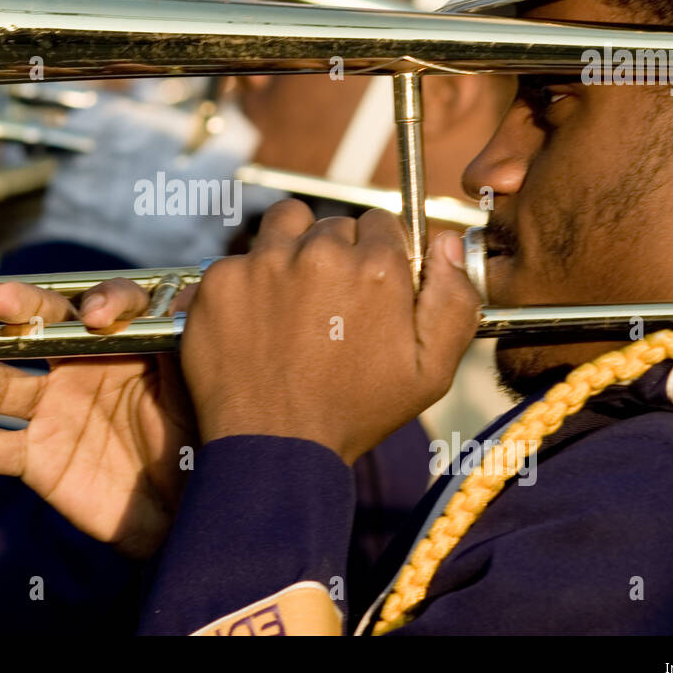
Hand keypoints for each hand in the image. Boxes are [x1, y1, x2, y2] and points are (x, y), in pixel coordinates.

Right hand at [0, 278, 195, 558]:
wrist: (194, 515)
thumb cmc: (204, 440)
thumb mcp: (201, 384)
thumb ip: (186, 338)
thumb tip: (186, 292)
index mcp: (125, 341)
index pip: (104, 304)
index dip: (101, 303)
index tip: (98, 319)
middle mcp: (82, 366)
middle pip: (42, 328)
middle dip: (20, 313)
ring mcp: (54, 411)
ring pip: (0, 386)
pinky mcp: (37, 458)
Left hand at [180, 200, 479, 464]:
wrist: (274, 448)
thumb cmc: (355, 413)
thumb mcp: (430, 372)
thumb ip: (453, 299)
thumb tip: (445, 241)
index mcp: (375, 267)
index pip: (381, 223)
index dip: (378, 253)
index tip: (368, 285)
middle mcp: (318, 253)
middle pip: (333, 225)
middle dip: (336, 253)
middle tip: (329, 303)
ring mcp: (263, 263)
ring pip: (285, 224)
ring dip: (292, 246)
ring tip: (292, 292)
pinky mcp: (219, 280)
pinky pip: (239, 259)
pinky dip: (248, 282)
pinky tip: (255, 321)